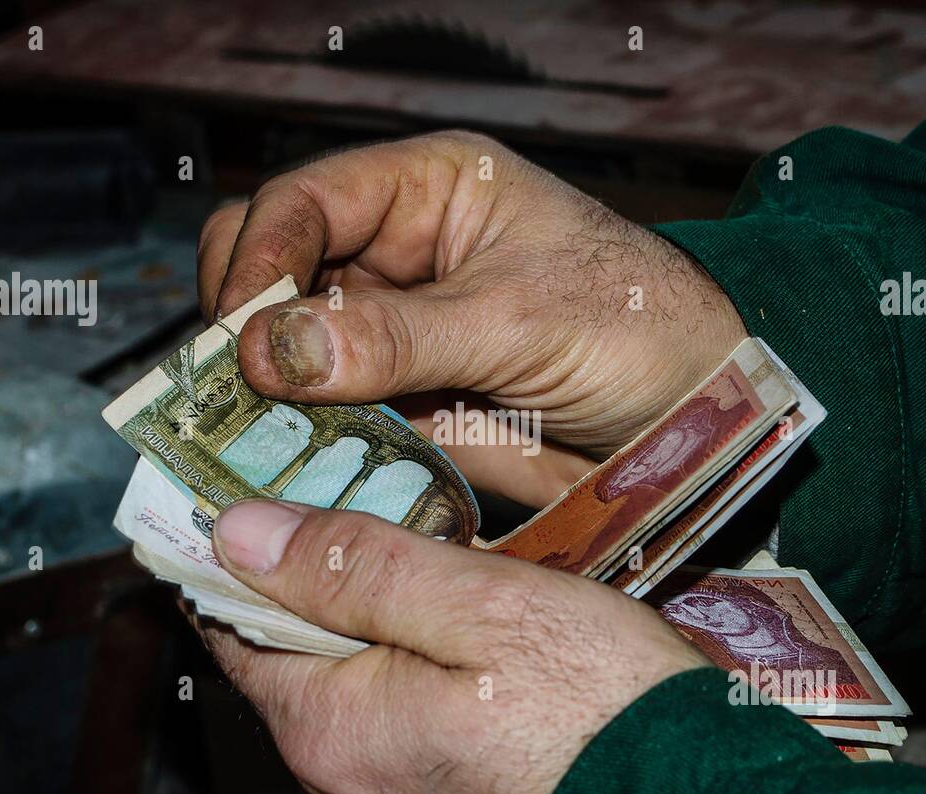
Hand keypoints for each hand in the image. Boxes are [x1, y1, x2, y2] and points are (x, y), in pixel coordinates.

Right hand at [198, 130, 745, 506]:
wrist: (697, 416)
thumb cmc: (637, 327)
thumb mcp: (518, 317)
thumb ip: (396, 335)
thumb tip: (270, 349)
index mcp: (425, 192)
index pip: (302, 204)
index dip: (257, 263)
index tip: (236, 336)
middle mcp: (395, 256)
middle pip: (274, 274)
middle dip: (244, 329)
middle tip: (229, 397)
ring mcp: (392, 335)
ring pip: (289, 356)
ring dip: (262, 397)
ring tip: (242, 443)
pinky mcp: (401, 405)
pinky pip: (326, 419)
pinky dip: (301, 445)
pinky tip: (286, 470)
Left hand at [200, 497, 705, 793]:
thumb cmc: (601, 712)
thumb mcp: (481, 604)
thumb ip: (354, 565)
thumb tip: (242, 531)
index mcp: (332, 729)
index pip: (233, 627)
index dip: (240, 554)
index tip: (258, 495)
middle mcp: (341, 791)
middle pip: (292, 664)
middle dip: (316, 588)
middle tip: (367, 513)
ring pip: (348, 703)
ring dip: (370, 640)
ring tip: (430, 578)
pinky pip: (395, 745)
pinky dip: (409, 691)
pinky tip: (464, 659)